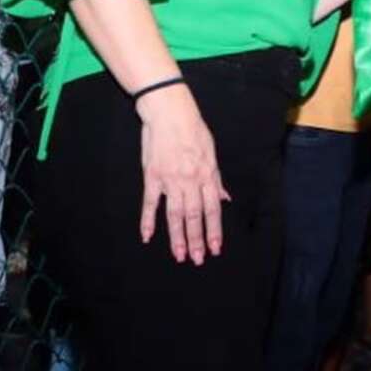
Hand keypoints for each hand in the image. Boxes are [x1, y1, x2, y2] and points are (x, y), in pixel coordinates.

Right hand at [136, 86, 228, 264]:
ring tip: (179, 255)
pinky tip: (147, 236)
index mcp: (207, 173)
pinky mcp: (152, 176)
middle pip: (195, 215)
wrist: (170, 111)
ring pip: (175, 214)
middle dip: (197, 240)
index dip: (214, 229)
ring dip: (177, 237)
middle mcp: (190, 179)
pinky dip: (148, 220)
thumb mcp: (211, 150)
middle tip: (198, 259)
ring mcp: (170, 179)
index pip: (212, 208)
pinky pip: (150, 203)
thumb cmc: (193, 128)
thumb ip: (216, 178)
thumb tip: (224, 198)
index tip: (215, 247)